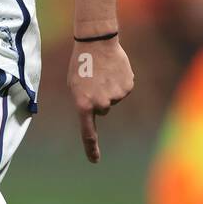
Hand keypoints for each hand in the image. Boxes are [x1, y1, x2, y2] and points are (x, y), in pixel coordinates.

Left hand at [67, 37, 134, 163]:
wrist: (96, 42)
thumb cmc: (81, 64)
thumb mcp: (74, 85)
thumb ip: (84, 102)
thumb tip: (97, 110)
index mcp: (83, 105)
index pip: (87, 132)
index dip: (90, 147)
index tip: (94, 160)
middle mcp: (101, 104)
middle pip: (103, 110)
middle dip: (99, 98)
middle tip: (93, 80)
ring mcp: (116, 96)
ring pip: (113, 99)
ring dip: (108, 88)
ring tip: (102, 72)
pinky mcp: (128, 87)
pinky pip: (123, 90)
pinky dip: (119, 82)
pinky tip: (113, 70)